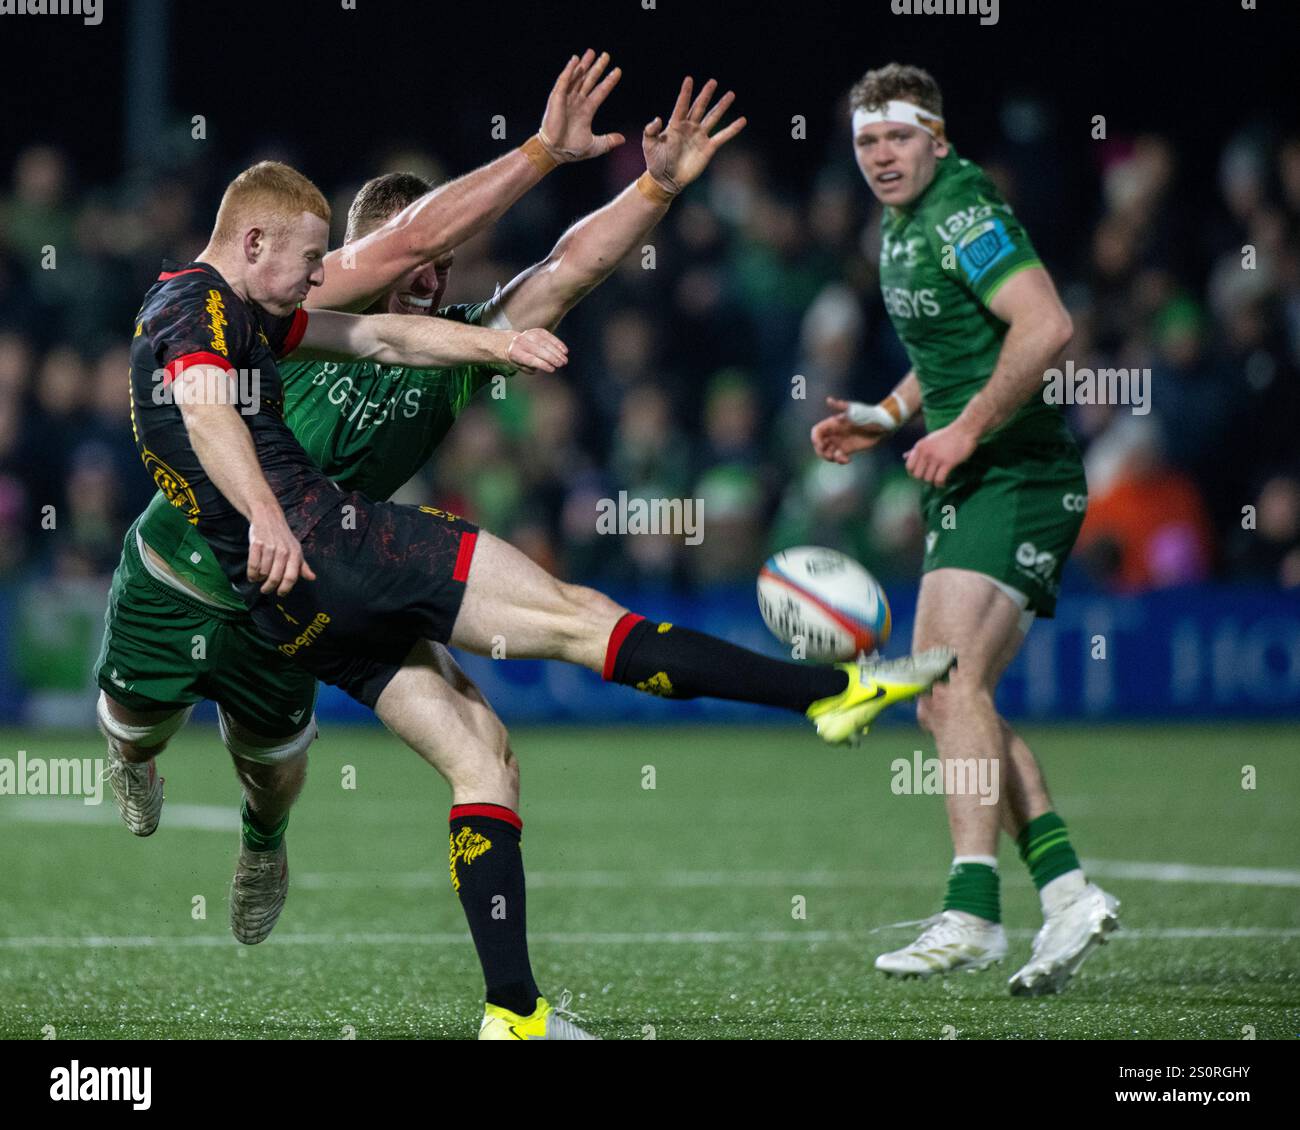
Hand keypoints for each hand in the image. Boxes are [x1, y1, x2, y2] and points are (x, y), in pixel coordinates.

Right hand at [248, 502, 316, 595]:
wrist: (268, 517)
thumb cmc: (283, 537)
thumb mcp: (296, 550)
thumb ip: (302, 566)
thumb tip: (312, 578)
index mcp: (295, 554)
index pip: (291, 577)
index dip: (285, 589)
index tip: (280, 593)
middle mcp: (283, 551)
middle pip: (275, 578)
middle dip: (269, 588)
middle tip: (266, 590)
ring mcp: (270, 547)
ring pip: (263, 573)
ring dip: (259, 579)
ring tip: (259, 578)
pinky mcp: (256, 544)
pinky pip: (253, 565)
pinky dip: (251, 574)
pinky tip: (252, 575)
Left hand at [501, 327, 568, 372]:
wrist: (513, 345)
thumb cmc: (521, 360)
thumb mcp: (523, 367)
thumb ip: (533, 367)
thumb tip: (548, 365)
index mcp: (515, 352)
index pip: (530, 359)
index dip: (542, 364)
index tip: (553, 369)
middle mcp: (520, 341)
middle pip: (538, 349)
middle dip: (551, 357)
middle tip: (561, 364)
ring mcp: (528, 334)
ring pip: (544, 342)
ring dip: (556, 351)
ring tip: (564, 359)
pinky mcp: (536, 331)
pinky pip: (549, 336)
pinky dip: (557, 343)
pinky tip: (564, 350)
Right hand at [539, 49, 625, 162]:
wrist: (555, 152)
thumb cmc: (572, 149)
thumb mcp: (595, 145)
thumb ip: (608, 141)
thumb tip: (623, 139)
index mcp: (587, 111)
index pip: (600, 92)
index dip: (609, 81)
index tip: (618, 71)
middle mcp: (577, 101)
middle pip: (589, 80)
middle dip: (597, 67)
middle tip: (606, 55)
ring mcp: (567, 98)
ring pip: (577, 77)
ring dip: (584, 64)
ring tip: (591, 52)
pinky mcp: (557, 98)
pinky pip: (564, 81)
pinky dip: (569, 70)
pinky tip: (575, 60)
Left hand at [643, 76, 746, 194]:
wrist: (666, 180)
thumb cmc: (655, 162)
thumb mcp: (649, 146)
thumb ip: (650, 131)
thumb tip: (658, 118)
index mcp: (675, 124)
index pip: (681, 105)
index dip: (685, 93)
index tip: (689, 79)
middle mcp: (689, 127)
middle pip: (699, 107)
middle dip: (706, 94)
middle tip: (713, 81)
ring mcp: (700, 136)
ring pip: (713, 117)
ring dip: (722, 106)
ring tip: (731, 94)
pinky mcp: (708, 148)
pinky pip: (722, 136)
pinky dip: (732, 129)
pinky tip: (742, 121)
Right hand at [810, 397, 889, 463]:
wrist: (882, 425)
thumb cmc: (868, 415)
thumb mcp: (854, 410)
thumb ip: (841, 406)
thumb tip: (828, 400)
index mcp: (833, 423)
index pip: (817, 432)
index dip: (815, 439)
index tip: (821, 446)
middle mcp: (835, 433)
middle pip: (819, 444)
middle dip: (821, 452)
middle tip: (830, 456)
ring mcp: (840, 441)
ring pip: (827, 452)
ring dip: (830, 458)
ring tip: (841, 458)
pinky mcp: (848, 449)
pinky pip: (838, 457)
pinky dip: (840, 460)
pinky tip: (848, 460)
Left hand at [904, 421, 978, 486]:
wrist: (965, 430)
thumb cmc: (947, 435)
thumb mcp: (928, 440)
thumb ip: (916, 450)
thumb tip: (904, 456)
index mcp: (919, 447)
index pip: (909, 467)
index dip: (914, 473)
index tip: (922, 474)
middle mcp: (925, 453)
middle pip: (917, 475)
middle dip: (924, 478)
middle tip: (932, 476)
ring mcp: (936, 458)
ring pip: (928, 479)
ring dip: (933, 481)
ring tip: (939, 478)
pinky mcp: (948, 463)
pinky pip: (939, 480)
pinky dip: (940, 484)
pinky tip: (944, 482)